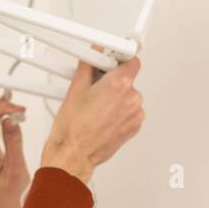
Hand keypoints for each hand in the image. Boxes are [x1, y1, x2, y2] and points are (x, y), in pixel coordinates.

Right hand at [41, 53, 144, 184]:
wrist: (74, 154)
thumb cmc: (73, 128)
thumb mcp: (76, 88)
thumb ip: (88, 64)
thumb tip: (93, 53)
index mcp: (119, 84)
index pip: (131, 59)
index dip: (120, 58)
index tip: (114, 57)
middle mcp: (131, 98)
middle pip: (129, 78)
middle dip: (113, 80)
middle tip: (96, 86)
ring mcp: (135, 114)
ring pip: (130, 96)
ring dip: (117, 97)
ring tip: (97, 106)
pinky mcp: (134, 127)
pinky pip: (131, 112)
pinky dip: (120, 112)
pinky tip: (102, 116)